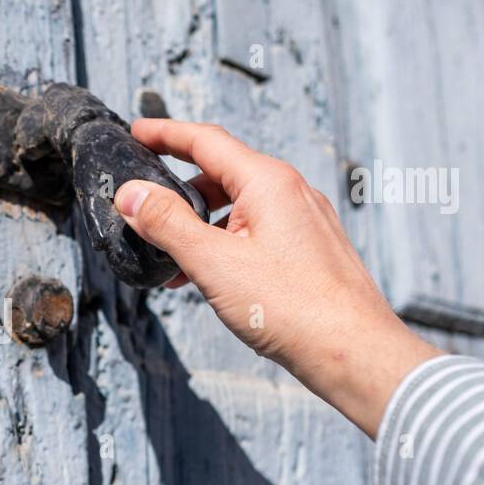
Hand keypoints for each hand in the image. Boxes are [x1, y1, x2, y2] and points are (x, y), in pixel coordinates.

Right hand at [114, 119, 440, 437]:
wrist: (352, 351)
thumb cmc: (292, 308)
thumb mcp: (213, 263)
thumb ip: (167, 224)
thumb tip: (131, 194)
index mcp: (268, 183)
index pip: (206, 141)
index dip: (165, 134)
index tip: (136, 133)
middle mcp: (290, 192)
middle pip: (221, 174)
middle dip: (178, 190)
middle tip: (143, 207)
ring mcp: (304, 221)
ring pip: (238, 207)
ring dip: (199, 225)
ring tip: (170, 259)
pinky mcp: (309, 249)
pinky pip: (256, 232)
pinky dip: (224, 244)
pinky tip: (208, 277)